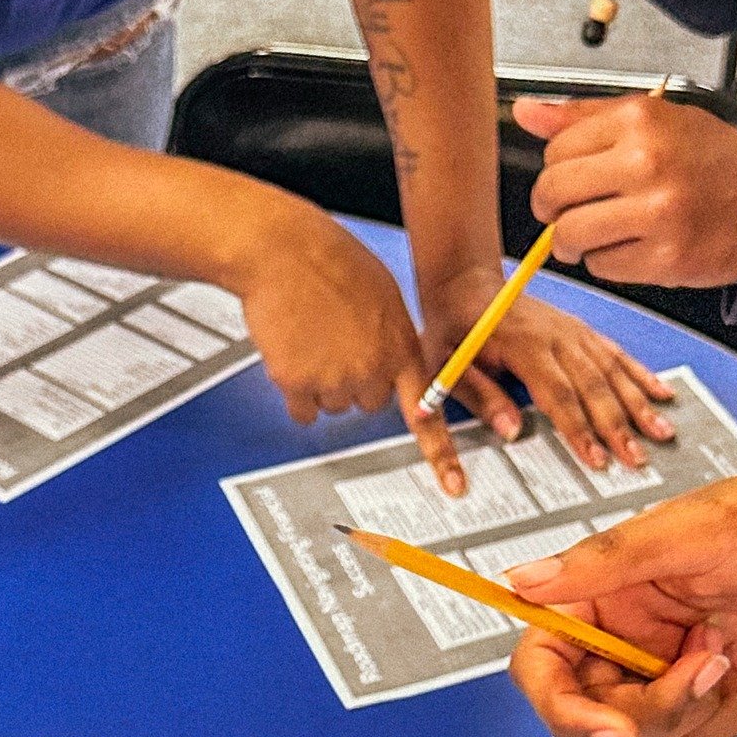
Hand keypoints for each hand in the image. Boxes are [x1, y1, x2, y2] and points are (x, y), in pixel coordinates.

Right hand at [234, 200, 465, 489]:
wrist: (284, 251)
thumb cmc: (332, 262)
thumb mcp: (384, 297)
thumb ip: (393, 338)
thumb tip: (391, 364)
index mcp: (402, 346)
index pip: (427, 409)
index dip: (440, 452)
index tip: (453, 485)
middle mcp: (372, 369)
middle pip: (369, 403)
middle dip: (356, 379)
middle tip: (339, 339)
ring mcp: (335, 380)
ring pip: (333, 405)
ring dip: (323, 382)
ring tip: (313, 337)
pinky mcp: (298, 383)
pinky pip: (303, 409)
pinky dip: (296, 389)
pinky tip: (293, 351)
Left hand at [418, 267, 676, 474]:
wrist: (464, 284)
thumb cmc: (454, 326)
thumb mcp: (449, 364)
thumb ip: (481, 397)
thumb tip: (512, 432)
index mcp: (524, 345)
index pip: (558, 394)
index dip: (579, 430)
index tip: (597, 460)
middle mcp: (555, 336)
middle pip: (594, 386)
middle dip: (619, 426)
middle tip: (638, 459)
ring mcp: (571, 331)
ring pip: (613, 370)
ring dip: (639, 404)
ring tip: (662, 433)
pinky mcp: (579, 329)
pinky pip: (615, 352)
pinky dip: (640, 373)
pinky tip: (662, 393)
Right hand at [505, 466, 736, 736]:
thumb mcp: (683, 532)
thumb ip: (603, 561)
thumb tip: (523, 582)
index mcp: (602, 591)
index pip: (543, 663)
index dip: (564, 705)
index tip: (610, 725)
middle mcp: (625, 631)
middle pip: (596, 712)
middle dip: (652, 708)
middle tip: (702, 669)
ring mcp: (666, 662)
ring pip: (647, 731)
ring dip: (693, 708)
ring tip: (727, 648)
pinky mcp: (708, 685)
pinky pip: (698, 736)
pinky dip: (727, 715)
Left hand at [515, 94, 736, 289]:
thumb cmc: (713, 160)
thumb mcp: (654, 119)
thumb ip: (585, 116)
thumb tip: (526, 112)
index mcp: (640, 121)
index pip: (556, 149)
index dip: (558, 168)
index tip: (572, 176)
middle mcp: (647, 163)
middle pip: (554, 192)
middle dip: (551, 208)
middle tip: (567, 211)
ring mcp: (656, 213)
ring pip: (571, 234)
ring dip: (571, 241)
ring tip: (591, 235)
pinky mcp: (665, 257)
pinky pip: (602, 266)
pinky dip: (607, 262)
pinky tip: (630, 246)